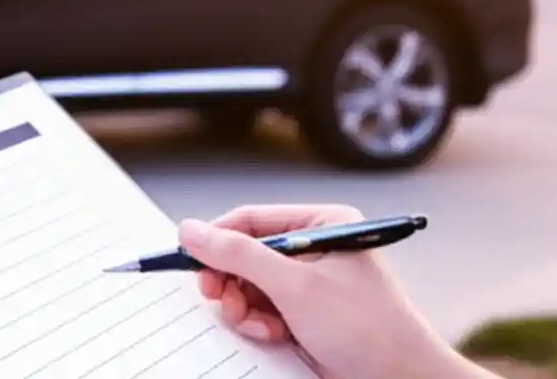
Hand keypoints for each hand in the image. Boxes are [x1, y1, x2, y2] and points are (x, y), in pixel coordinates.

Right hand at [181, 205, 494, 378]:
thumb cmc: (370, 330)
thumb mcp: (296, 287)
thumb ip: (240, 256)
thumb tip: (191, 231)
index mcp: (323, 225)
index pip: (252, 219)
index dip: (217, 238)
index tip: (187, 258)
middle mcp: (317, 249)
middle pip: (247, 254)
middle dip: (232, 281)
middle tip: (218, 298)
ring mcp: (312, 285)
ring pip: (251, 287)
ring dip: (245, 308)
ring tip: (259, 325)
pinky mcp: (308, 316)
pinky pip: (264, 311)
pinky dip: (260, 324)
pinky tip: (274, 336)